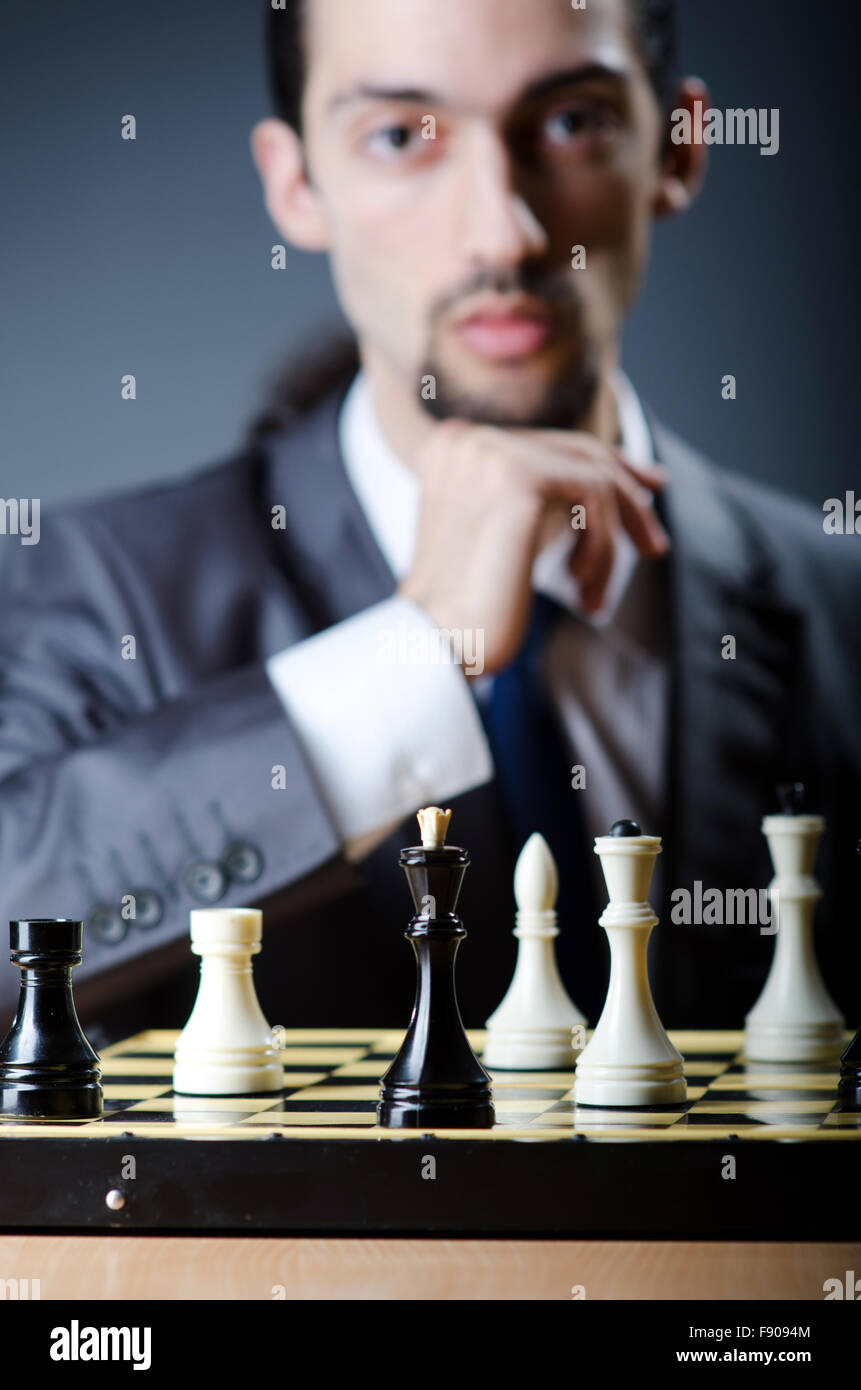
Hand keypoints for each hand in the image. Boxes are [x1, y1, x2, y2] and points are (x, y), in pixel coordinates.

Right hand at [397, 420, 668, 674]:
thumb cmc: (468, 609)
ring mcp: (490, 451)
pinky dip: (601, 547)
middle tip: (653, 541)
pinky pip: (594, 495)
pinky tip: (582, 587)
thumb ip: (537, 501)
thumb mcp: (503, 537)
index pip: (548, 444)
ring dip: (611, 541)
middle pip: (577, 451)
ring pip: (593, 476)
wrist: (437, 645)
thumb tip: (610, 480)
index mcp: (454, 446)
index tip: (644, 491)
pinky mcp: (516, 474)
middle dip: (628, 494)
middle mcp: (468, 438)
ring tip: (597, 593)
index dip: (606, 465)